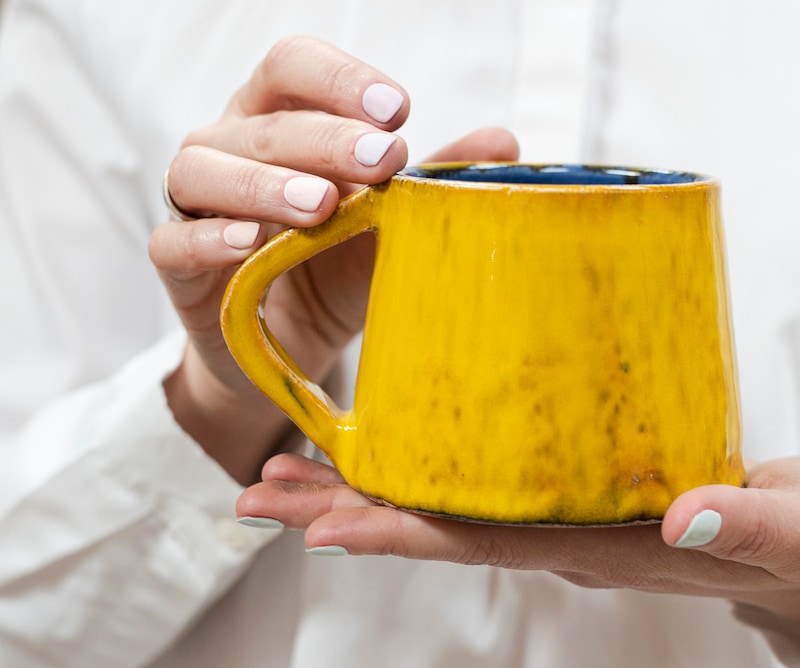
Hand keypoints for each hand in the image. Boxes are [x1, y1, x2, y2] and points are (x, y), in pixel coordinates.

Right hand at [148, 37, 517, 480]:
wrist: (290, 345)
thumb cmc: (338, 267)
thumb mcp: (395, 228)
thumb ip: (435, 184)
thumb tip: (504, 143)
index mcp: (281, 120)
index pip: (293, 67)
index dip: (339, 78)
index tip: (397, 110)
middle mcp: (231, 147)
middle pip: (262, 119)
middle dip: (325, 135)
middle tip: (381, 159)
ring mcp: (197, 203)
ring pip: (203, 168)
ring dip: (266, 181)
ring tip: (321, 205)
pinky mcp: (176, 264)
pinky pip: (172, 239)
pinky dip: (209, 237)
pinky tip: (252, 243)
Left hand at [238, 454, 799, 641]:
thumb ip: (750, 524)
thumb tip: (684, 515)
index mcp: (613, 550)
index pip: (489, 544)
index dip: (405, 532)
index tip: (325, 519)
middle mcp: (579, 542)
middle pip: (448, 530)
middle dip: (355, 514)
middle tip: (265, 495)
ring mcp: (581, 522)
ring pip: (460, 509)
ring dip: (379, 492)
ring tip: (302, 472)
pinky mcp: (594, 493)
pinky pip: (498, 485)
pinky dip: (437, 468)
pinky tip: (406, 446)